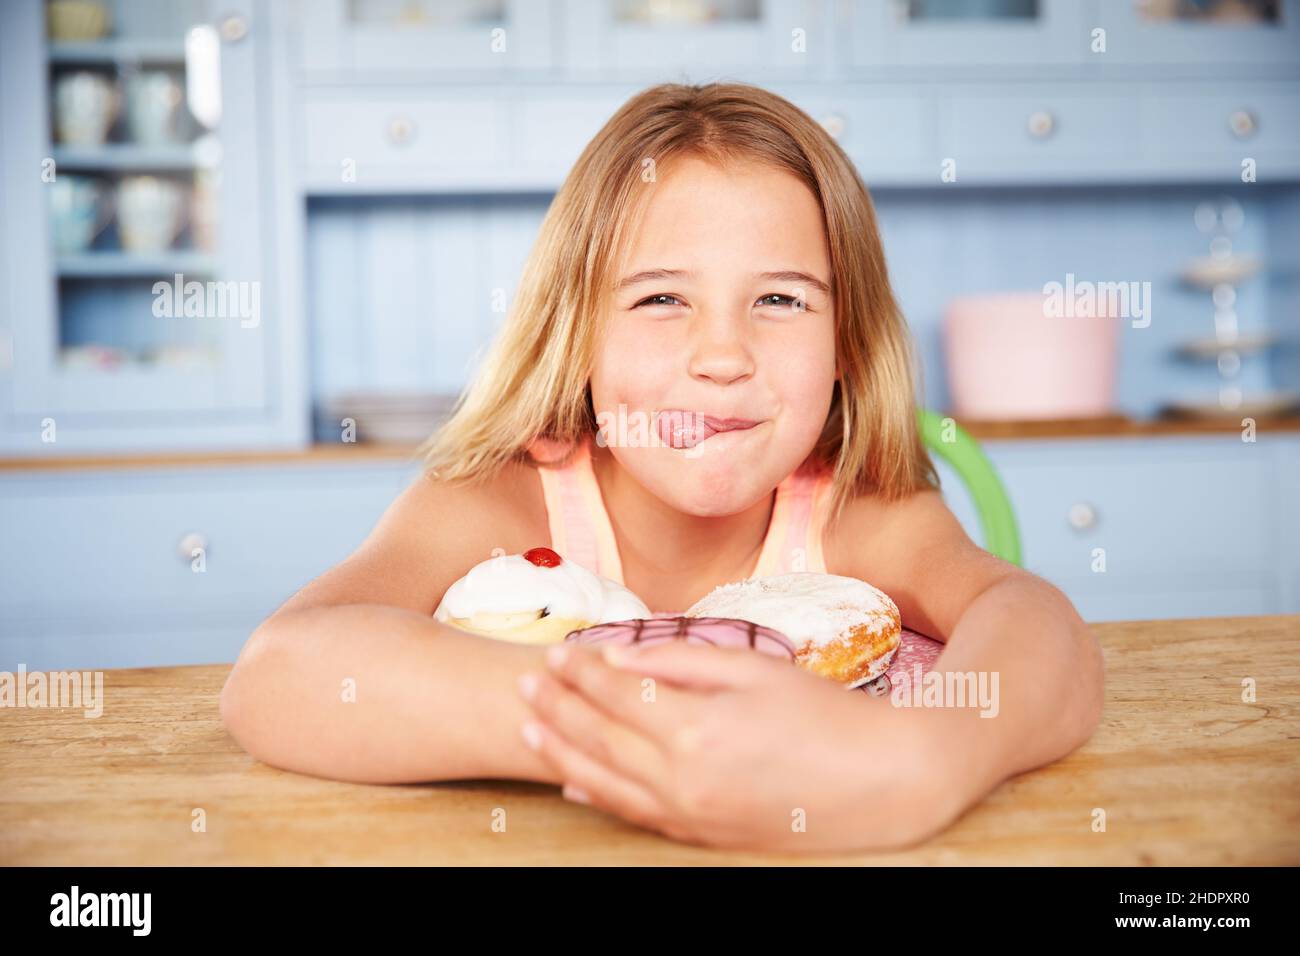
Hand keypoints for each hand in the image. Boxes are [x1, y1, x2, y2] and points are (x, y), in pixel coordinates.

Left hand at [516, 639, 943, 852]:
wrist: (886, 783)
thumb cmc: (827, 716)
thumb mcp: (757, 669)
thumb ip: (683, 660)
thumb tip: (621, 654)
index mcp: (696, 730)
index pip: (617, 696)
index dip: (582, 673)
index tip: (556, 652)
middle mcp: (683, 779)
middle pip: (601, 739)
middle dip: (558, 709)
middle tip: (524, 684)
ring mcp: (692, 813)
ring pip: (607, 783)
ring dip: (563, 754)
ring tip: (528, 730)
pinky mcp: (705, 834)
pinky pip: (637, 816)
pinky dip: (599, 797)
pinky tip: (574, 783)